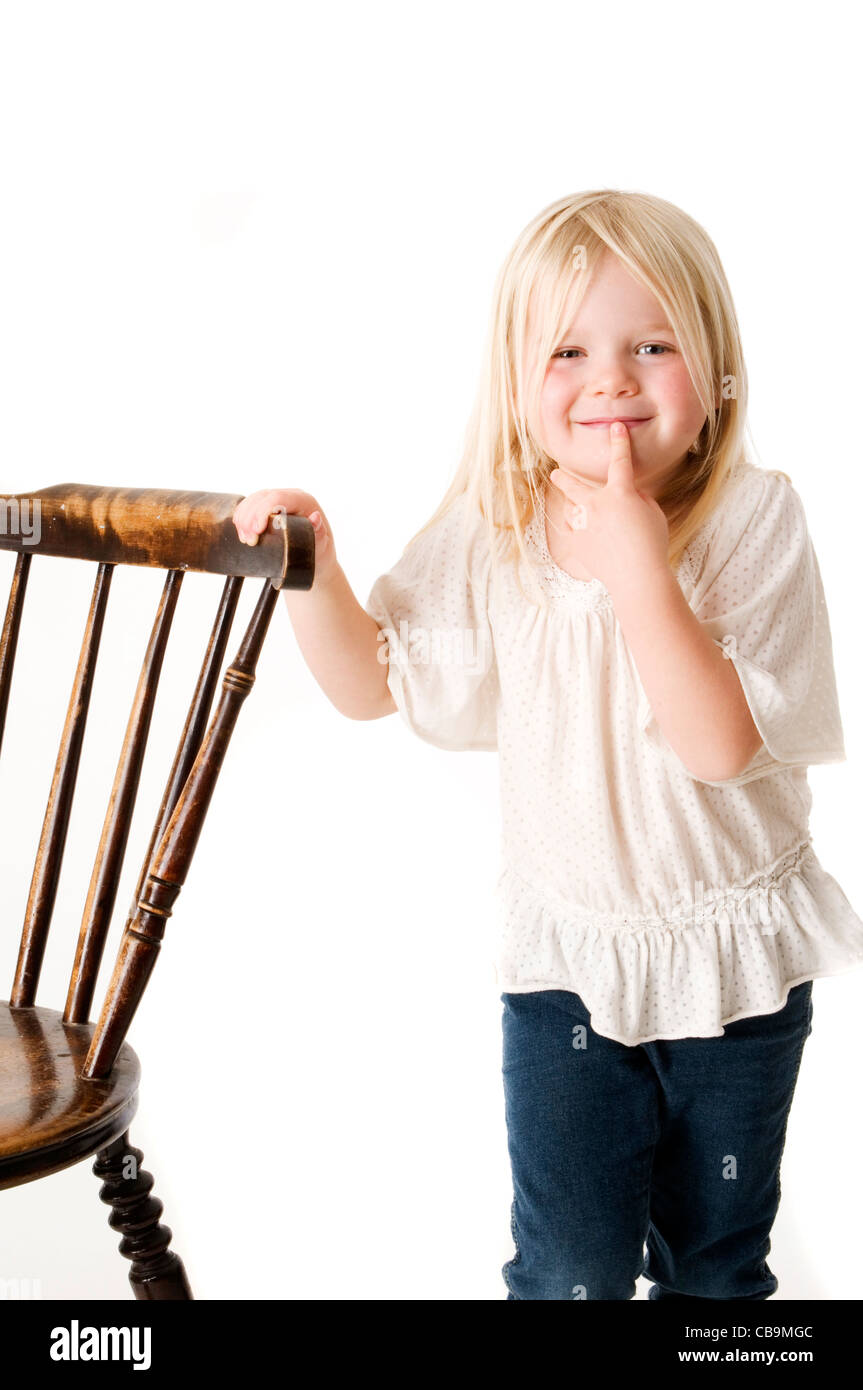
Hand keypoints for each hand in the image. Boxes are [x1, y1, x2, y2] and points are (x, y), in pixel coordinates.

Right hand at [232, 488, 338, 585]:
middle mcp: (291, 496)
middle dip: (250, 517)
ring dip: (244, 517)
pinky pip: (251, 505)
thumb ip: (320, 532)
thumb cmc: (320, 552)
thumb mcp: (323, 544)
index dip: (262, 511)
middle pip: (263, 497)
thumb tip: (315, 517)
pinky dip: (243, 516)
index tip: (256, 531)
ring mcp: (279, 501)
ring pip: (254, 499)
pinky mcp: (269, 508)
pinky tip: (240, 529)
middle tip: (248, 540)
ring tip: (245, 538)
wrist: (317, 559)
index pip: (278, 498)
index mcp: (304, 500)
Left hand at [547, 423, 669, 593]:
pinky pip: (570, 529)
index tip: (616, 428)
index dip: (619, 442)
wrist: (637, 577)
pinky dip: (575, 529)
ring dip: (575, 509)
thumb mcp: (653, 514)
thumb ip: (637, 499)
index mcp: (621, 494)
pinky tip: (581, 533)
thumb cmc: (651, 546)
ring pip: (571, 509)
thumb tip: (626, 495)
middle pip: (572, 485)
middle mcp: (597, 504)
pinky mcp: (576, 543)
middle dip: (562, 477)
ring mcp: (583, 524)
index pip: (621, 461)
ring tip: (582, 514)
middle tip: (556, 473)